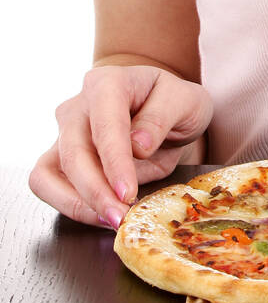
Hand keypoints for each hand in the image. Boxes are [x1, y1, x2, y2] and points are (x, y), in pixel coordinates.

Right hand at [29, 65, 212, 228]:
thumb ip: (162, 117)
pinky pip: (46, 185)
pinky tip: (99, 216)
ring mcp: (64, 131)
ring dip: (78, 203)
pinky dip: (69, 205)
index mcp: (109, 82)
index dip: (114, 161)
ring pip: (49, 172)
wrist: (164, 111)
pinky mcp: (58, 156)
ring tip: (111, 220)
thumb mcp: (187, 101)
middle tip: (121, 218)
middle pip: (73, 153)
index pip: (105, 124)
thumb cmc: (174, 103)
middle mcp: (79, 105)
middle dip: (95, 191)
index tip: (128, 192)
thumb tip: (137, 146)